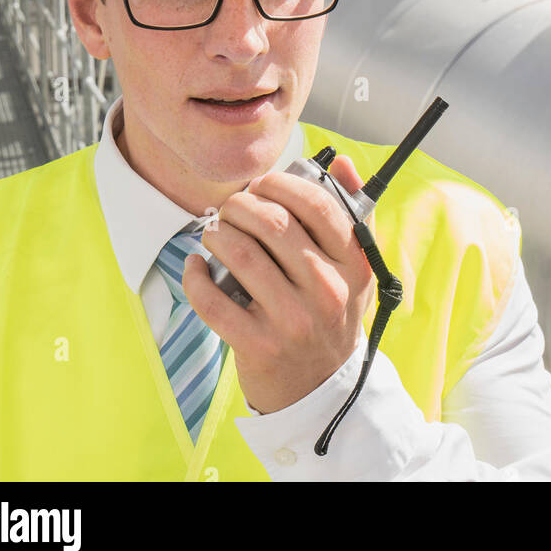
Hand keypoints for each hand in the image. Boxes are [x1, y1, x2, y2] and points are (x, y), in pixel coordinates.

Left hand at [182, 156, 375, 413]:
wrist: (320, 388)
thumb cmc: (333, 314)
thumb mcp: (356, 267)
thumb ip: (354, 210)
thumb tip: (342, 162)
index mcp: (353, 264)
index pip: (317, 204)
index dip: (282, 184)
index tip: (262, 184)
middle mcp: (327, 290)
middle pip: (272, 223)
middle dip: (240, 205)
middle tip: (231, 208)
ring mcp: (292, 320)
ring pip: (240, 254)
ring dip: (216, 233)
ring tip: (214, 231)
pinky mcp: (257, 345)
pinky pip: (212, 298)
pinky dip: (195, 275)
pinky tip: (195, 264)